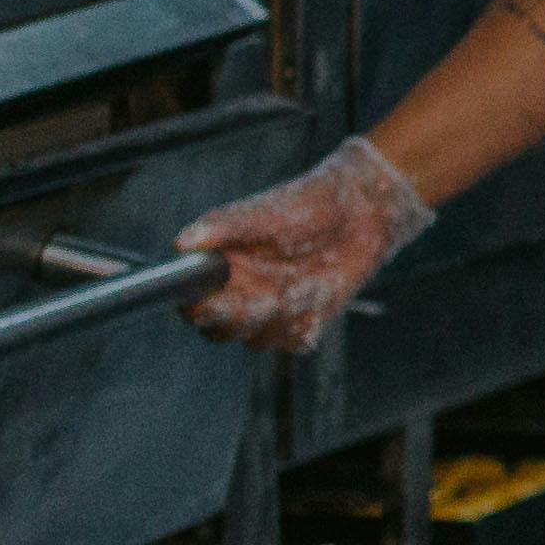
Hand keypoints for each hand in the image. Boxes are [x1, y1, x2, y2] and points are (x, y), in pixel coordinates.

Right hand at [178, 133, 432, 347]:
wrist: (361, 212)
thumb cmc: (306, 204)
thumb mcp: (264, 213)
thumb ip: (224, 227)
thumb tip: (183, 243)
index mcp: (220, 268)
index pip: (192, 303)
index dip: (195, 308)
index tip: (207, 301)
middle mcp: (240, 294)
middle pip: (219, 329)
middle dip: (236, 318)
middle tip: (262, 296)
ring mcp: (271, 310)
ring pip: (257, 339)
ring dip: (274, 319)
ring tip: (297, 285)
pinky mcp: (302, 322)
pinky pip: (293, 340)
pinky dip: (302, 325)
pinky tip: (316, 294)